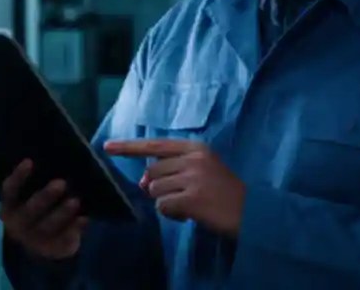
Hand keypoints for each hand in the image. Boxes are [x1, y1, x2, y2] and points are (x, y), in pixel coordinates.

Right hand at [0, 159, 89, 260]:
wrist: (42, 242)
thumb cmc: (37, 207)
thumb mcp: (30, 195)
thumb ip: (38, 180)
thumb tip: (55, 155)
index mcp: (9, 207)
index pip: (9, 190)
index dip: (18, 176)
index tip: (29, 161)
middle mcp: (17, 224)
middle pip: (29, 211)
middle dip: (45, 197)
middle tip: (61, 183)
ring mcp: (34, 239)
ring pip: (47, 226)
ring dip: (62, 213)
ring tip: (76, 200)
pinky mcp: (52, 249)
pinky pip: (63, 239)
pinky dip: (74, 229)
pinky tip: (84, 218)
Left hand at [104, 138, 245, 236]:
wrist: (252, 212)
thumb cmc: (224, 191)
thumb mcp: (202, 170)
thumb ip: (173, 170)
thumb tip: (144, 183)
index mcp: (195, 147)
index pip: (155, 145)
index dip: (129, 147)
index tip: (107, 147)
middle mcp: (192, 158)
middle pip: (152, 172)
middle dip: (157, 188)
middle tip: (178, 197)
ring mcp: (192, 178)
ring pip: (155, 191)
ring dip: (166, 202)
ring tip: (187, 206)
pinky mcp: (191, 198)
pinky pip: (162, 206)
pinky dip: (170, 214)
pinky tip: (188, 215)